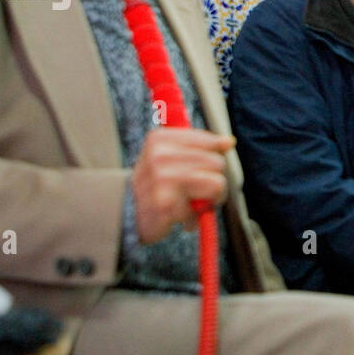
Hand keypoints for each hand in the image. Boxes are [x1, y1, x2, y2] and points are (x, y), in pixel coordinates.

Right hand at [132, 128, 233, 243]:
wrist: (125, 214)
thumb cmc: (155, 185)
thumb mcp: (171, 157)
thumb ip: (200, 147)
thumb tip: (228, 141)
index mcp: (160, 138)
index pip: (209, 141)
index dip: (212, 157)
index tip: (202, 168)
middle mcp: (159, 155)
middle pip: (217, 163)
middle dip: (212, 180)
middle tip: (195, 191)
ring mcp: (162, 179)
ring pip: (217, 183)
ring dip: (209, 199)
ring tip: (190, 203)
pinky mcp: (167, 204)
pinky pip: (204, 207)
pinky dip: (196, 216)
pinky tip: (180, 215)